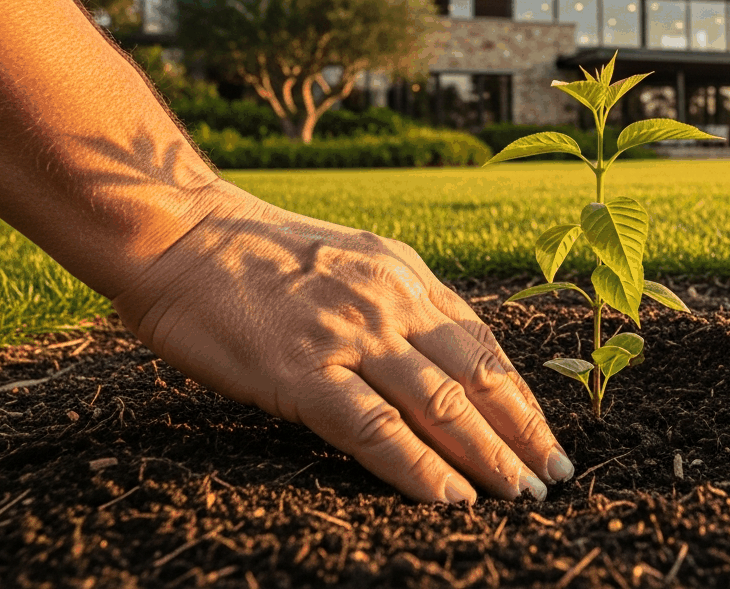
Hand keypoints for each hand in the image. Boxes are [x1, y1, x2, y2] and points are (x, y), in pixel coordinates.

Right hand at [111, 182, 572, 503]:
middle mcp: (390, 302)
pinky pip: (375, 429)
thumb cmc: (252, 253)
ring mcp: (349, 336)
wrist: (177, 232)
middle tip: (552, 476)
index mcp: (404, 275)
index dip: (520, 396)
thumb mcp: (346, 260)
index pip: (482, 344)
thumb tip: (438, 353)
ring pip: (440, 404)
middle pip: (476, 376)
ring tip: (519, 493)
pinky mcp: (302, 373)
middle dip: (521, 432)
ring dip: (488, 455)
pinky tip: (451, 497)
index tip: (545, 435)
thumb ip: (394, 301)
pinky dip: (419, 468)